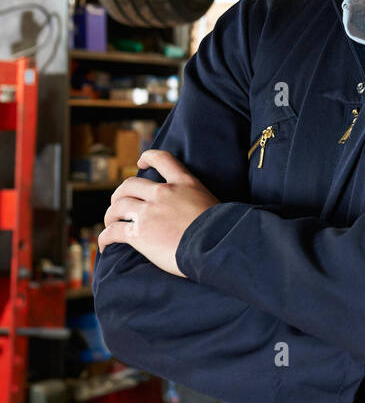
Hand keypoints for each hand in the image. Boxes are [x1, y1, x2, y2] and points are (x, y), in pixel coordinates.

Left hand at [97, 149, 218, 276]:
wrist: (216, 245)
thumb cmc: (222, 231)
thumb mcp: (214, 205)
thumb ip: (198, 203)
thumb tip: (198, 215)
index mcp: (184, 183)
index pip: (162, 159)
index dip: (148, 157)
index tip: (141, 161)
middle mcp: (163, 193)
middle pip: (130, 185)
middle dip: (120, 194)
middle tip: (118, 204)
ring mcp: (149, 212)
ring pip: (117, 206)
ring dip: (110, 215)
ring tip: (110, 223)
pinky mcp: (139, 233)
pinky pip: (113, 232)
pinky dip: (105, 237)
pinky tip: (105, 244)